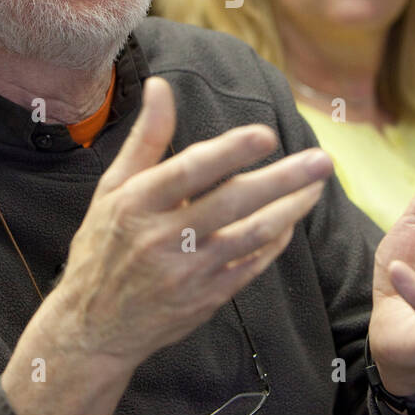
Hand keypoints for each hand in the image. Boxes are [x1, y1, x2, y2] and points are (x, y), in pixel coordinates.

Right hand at [44, 76, 330, 368]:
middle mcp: (163, 238)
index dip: (229, 152)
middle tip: (322, 161)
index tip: (266, 134)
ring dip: (291, 209)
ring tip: (317, 186)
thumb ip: (146, 138)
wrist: (93, 327)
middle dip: (282, 180)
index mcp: (137, 203)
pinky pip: (252, 264)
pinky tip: (291, 218)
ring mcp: (189, 272)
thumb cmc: (102, 246)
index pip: (190, 171)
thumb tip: (162, 86)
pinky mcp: (207, 298)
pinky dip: (276, 240)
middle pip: (232, 203)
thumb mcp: (113, 188)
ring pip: (252, 235)